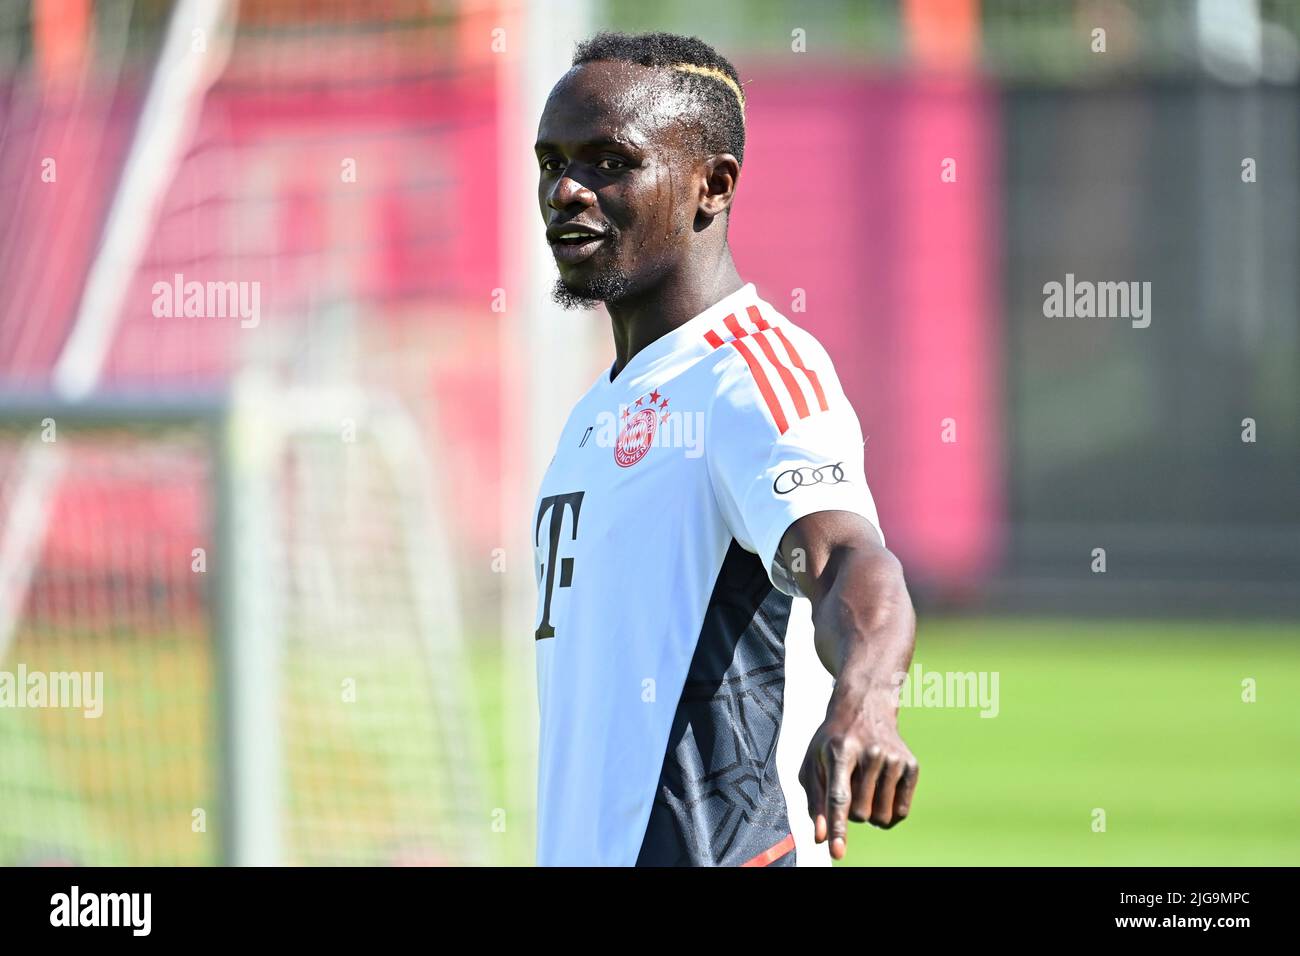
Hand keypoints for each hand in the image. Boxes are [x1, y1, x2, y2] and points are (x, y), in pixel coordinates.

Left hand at [798, 689, 917, 859]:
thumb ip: (814, 802)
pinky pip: (901, 812)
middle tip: (848, 785)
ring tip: (863, 788)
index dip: (837, 827)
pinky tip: (880, 792)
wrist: (865, 707)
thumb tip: (821, 838)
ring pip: (881, 817)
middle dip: (850, 812)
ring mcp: (894, 758)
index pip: (838, 796)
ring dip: (869, 813)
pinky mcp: (911, 765)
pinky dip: (888, 812)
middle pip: (860, 813)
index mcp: (840, 751)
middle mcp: (870, 753)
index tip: (836, 852)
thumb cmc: (832, 741)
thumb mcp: (813, 763)